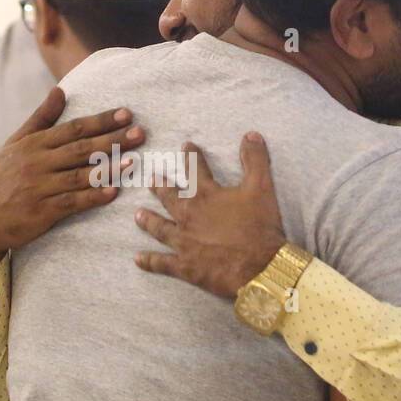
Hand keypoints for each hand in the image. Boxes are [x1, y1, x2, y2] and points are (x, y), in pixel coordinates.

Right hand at [0, 87, 145, 269]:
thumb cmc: (1, 178)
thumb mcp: (16, 144)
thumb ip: (41, 118)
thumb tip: (60, 89)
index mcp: (33, 144)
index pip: (73, 128)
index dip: (101, 121)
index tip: (127, 114)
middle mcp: (37, 163)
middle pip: (81, 149)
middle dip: (112, 140)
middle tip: (140, 133)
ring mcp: (39, 188)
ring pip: (79, 175)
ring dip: (108, 168)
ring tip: (133, 161)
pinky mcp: (41, 212)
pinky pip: (71, 202)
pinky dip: (92, 197)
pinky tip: (113, 192)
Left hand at [133, 132, 286, 299]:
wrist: (260, 266)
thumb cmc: (260, 226)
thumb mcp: (262, 187)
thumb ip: (255, 159)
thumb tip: (251, 134)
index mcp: (206, 195)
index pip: (196, 169)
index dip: (192, 156)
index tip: (186, 146)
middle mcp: (189, 216)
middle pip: (170, 198)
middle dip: (160, 187)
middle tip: (151, 180)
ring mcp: (184, 242)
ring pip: (160, 228)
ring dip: (148, 221)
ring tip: (138, 215)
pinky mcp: (185, 267)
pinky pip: (162, 263)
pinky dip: (150, 261)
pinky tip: (138, 259)